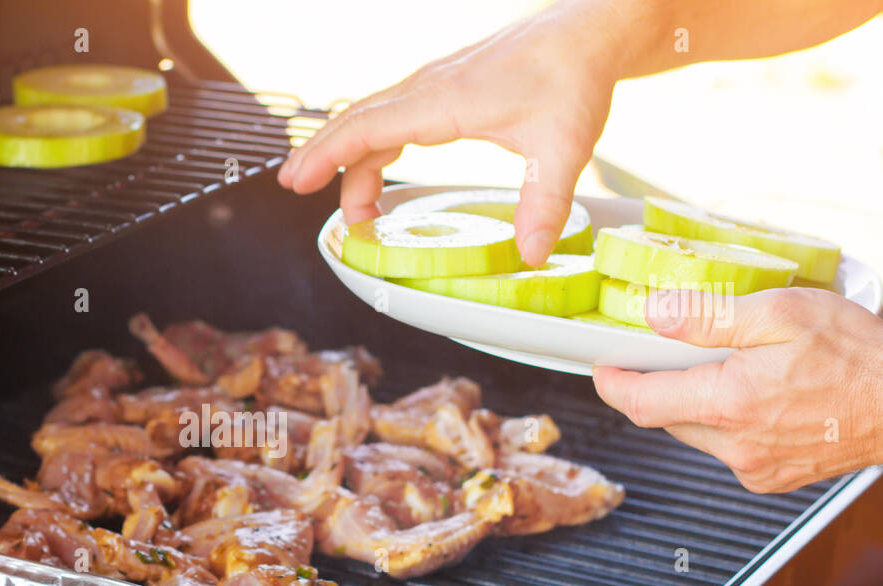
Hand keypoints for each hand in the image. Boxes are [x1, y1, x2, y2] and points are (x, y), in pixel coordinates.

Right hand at [276, 5, 618, 264]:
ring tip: (343, 206)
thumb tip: (531, 256)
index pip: (369, 127)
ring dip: (348, 157)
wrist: (590, 31)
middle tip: (293, 188)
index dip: (328, 154)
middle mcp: (430, 89)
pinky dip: (373, 145)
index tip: (298, 180)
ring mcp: (435, 86)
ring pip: (373, 119)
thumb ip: (544, 204)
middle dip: (321, 155)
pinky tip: (373, 170)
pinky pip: (393, 116)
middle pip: (357, 121)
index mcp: (445, 100)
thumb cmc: (574, 77)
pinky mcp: (446, 90)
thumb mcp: (564, 146)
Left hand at [593, 287, 882, 492]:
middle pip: (666, 417)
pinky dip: (730, 423)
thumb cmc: (861, 355)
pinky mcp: (771, 478)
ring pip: (697, 433)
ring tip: (735, 370)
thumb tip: (656, 314)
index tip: (603, 367)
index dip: (613, 384)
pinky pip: (728, 449)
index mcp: (730, 404)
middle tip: (675, 351)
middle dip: (662, 385)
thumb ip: (711, 316)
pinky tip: (762, 398)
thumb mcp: (784, 313)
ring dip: (699, 403)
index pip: (641, 404)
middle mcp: (736, 445)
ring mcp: (753, 467)